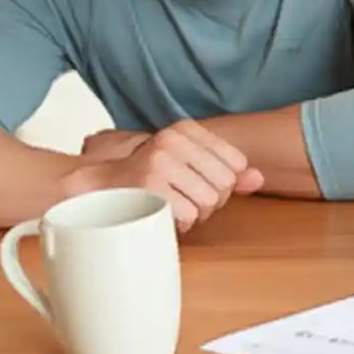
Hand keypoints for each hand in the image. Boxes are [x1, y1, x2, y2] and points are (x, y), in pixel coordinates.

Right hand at [69, 120, 264, 232]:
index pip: (236, 162)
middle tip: (184, 200)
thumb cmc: (145, 179)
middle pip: (225, 185)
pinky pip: (188, 216)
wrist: (93, 188)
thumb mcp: (187, 164)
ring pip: (209, 202)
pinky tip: (162, 215)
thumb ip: (226, 170)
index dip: (224, 183)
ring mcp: (159, 162)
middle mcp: (173, 140)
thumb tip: (259, 179)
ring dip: (195, 215)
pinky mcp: (148, 187)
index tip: (198, 183)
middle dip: (210, 201)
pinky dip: (179, 225)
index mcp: (185, 129)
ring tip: (172, 207)